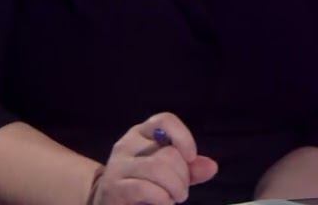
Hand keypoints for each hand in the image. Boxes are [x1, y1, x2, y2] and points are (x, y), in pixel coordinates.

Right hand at [89, 112, 218, 204]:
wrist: (106, 203)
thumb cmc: (141, 183)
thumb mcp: (168, 174)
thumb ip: (189, 169)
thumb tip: (211, 167)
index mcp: (141, 133)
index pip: (165, 120)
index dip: (183, 137)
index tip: (192, 157)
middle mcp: (127, 145)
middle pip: (168, 153)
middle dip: (183, 176)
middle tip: (181, 191)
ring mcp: (118, 167)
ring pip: (158, 169)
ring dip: (175, 189)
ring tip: (174, 198)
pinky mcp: (114, 189)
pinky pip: (144, 188)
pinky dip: (162, 199)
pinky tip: (165, 203)